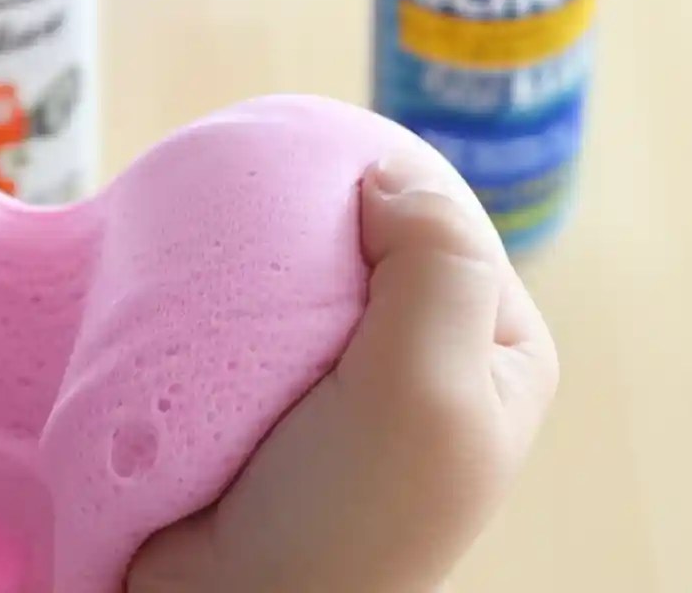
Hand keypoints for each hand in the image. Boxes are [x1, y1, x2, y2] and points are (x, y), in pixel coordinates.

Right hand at [128, 164, 558, 591]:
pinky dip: (225, 290)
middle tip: (252, 203)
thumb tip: (389, 173)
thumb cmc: (346, 519)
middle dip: (316, 215)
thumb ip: (436, 265)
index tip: (310, 186)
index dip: (385, 191)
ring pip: (307, 268)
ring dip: (263, 253)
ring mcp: (347, 371)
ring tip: (216, 238)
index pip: (447, 223)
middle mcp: (430, 353)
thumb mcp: (430, 388)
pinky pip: (251, 309)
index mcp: (493, 346)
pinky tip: (197, 283)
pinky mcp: (274, 385)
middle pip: (373, 239)